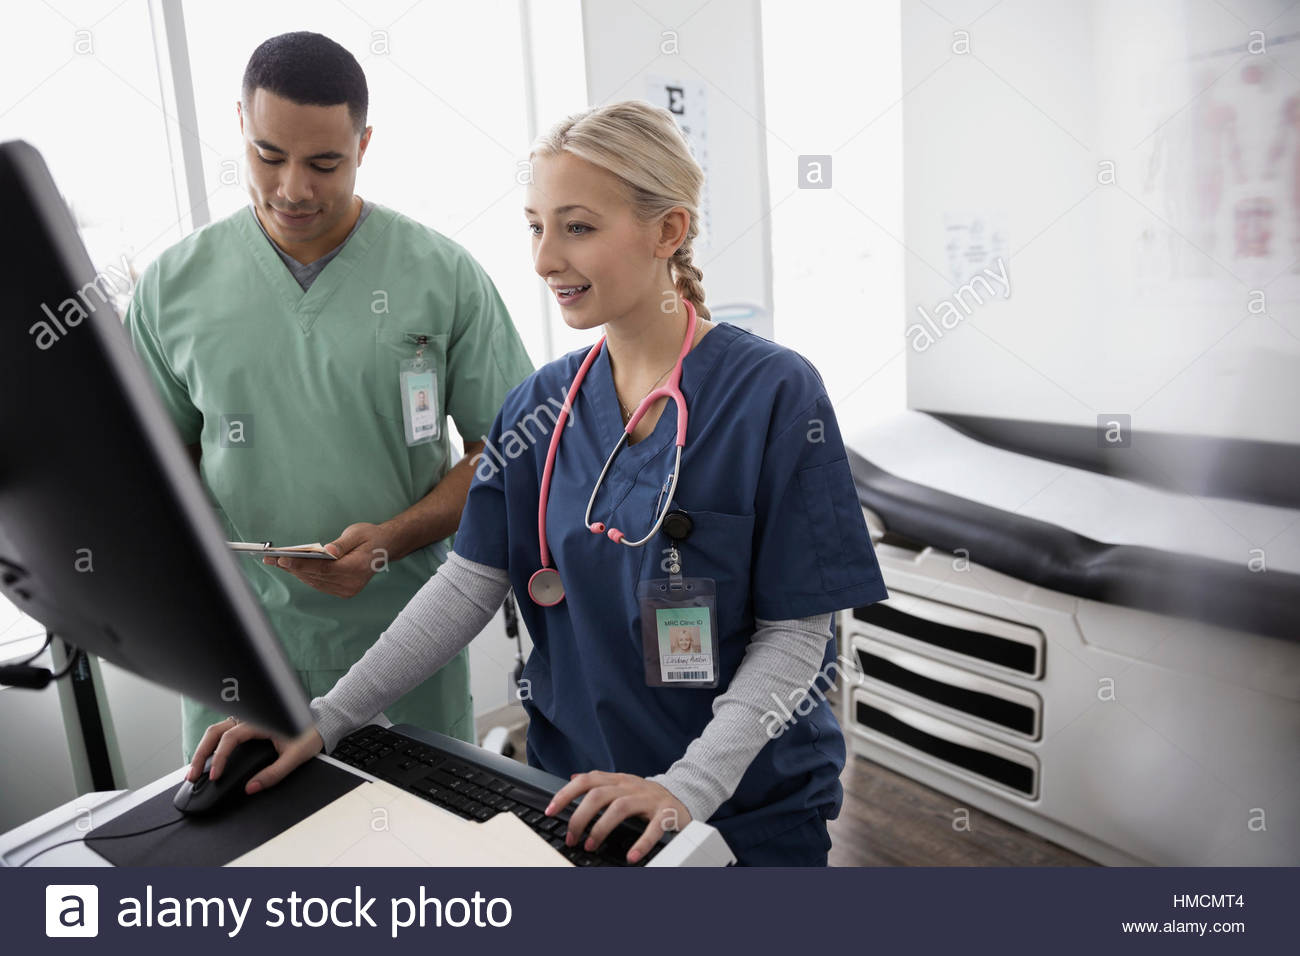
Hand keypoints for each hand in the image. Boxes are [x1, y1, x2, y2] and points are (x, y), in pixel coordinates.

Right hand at [186, 717, 322, 794]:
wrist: (320, 723)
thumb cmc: (309, 735)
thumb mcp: (295, 756)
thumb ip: (274, 773)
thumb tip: (251, 787)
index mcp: (260, 721)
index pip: (230, 738)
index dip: (220, 757)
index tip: (214, 775)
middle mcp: (249, 718)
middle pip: (215, 731)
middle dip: (200, 753)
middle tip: (192, 775)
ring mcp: (246, 720)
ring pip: (216, 730)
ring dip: (203, 749)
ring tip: (194, 770)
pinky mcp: (246, 725)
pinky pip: (223, 732)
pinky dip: (212, 746)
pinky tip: (207, 761)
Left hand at [264, 522, 391, 597]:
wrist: (384, 548)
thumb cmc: (370, 537)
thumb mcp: (357, 533)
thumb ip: (342, 544)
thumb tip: (327, 551)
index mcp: (357, 568)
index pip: (324, 568)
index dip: (301, 564)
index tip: (282, 559)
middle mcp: (352, 583)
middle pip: (316, 576)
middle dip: (292, 567)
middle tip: (271, 558)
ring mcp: (347, 589)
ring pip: (315, 581)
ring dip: (295, 572)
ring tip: (276, 562)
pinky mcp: (343, 591)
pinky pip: (319, 584)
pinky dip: (305, 575)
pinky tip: (292, 567)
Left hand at [544, 770, 690, 863]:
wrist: (685, 794)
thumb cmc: (647, 796)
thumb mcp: (623, 785)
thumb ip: (599, 783)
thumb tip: (572, 778)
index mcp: (618, 780)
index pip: (587, 780)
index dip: (566, 794)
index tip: (551, 811)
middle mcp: (631, 786)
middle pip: (598, 795)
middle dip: (580, 817)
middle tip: (572, 838)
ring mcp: (649, 798)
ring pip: (620, 807)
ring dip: (601, 829)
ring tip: (591, 846)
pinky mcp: (667, 813)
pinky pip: (654, 827)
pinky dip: (642, 843)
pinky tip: (632, 857)